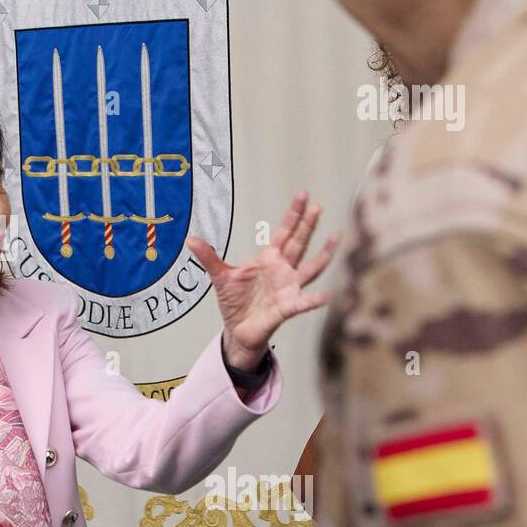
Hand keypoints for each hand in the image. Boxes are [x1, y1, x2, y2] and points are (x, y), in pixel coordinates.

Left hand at [186, 191, 339, 370]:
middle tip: (318, 206)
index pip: (285, 232)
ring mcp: (289, 288)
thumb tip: (189, 238)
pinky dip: (313, 300)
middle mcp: (283, 271)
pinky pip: (302, 303)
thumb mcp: (220, 276)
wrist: (238, 330)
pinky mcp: (287, 307)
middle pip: (300, 243)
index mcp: (269, 259)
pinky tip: (325, 296)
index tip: (303, 195)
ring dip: (324, 253)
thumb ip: (208, 257)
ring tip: (337, 237)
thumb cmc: (235, 303)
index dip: (294, 215)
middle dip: (308, 225)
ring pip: (312, 268)